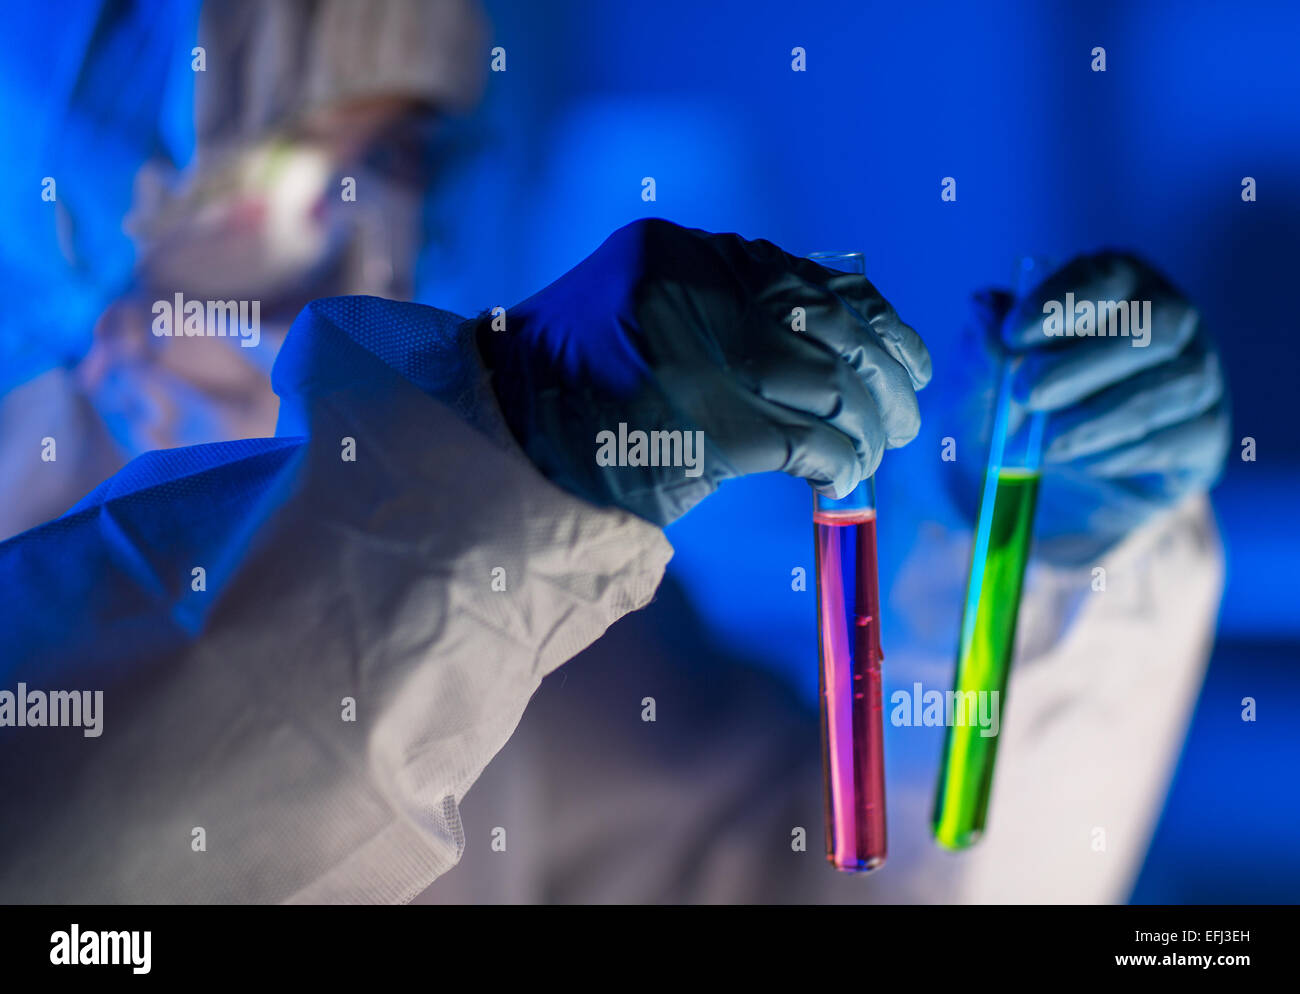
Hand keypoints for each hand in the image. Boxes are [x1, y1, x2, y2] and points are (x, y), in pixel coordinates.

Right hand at [477, 218, 931, 524]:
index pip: (808, 277)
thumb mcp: (646, 310)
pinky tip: (842, 479)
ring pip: (832, 387)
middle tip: (907, 415)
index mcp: (677, 251)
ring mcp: (700, 360)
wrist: (505, 449)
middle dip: (887, 376)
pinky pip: (810, 443)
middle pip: (832, 327)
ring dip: (870, 426)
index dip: (875, 319)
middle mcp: (690, 291)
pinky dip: (840, 464)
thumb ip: (725, 303)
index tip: (905, 354)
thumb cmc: (579, 389)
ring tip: (878, 450)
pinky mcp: (709, 430)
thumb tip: (840, 329)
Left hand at [988, 252, 1229, 561]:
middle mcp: (1169, 321)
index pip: (1108, 275)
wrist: (1023, 491)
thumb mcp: (976, 387)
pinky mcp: (1207, 435)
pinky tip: (1086, 463)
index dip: (1062, 302)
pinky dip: (1128, 452)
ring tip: (1046, 445)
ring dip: (1100, 417)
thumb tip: (986, 311)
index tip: (1012, 337)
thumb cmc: (1002, 416)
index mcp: (1114, 288)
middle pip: (1156, 323)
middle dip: (1082, 364)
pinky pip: (1188, 436)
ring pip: (1177, 383)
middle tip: (1026, 395)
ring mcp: (1197, 376)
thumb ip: (980, 351)